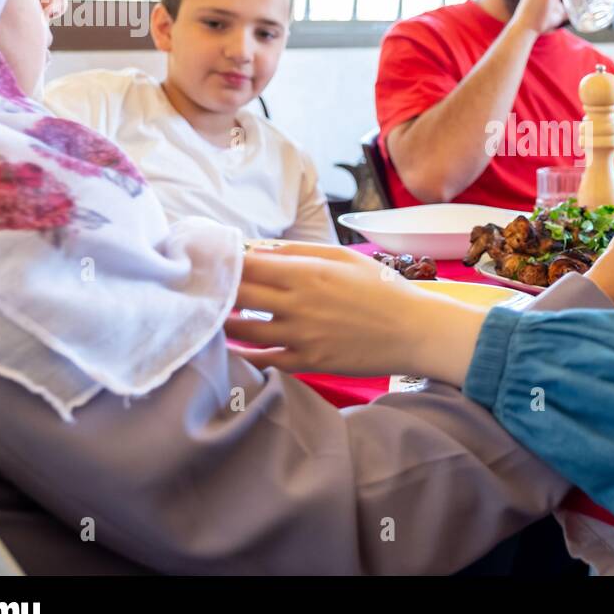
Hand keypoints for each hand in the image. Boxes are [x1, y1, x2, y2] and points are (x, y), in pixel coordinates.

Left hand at [224, 246, 484, 385]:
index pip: (247, 266)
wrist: (414, 330)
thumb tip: (258, 251)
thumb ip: (299, 253)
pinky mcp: (308, 361)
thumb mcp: (344, 258)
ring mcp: (301, 336)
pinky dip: (243, 354)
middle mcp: (298, 304)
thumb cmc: (382, 287)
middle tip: (199, 288)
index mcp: (307, 273)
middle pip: (238, 296)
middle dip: (215, 291)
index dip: (223, 262)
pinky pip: (264, 360)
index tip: (209, 261)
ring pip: (243, 331)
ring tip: (209, 316)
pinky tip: (231, 348)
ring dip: (223, 322)